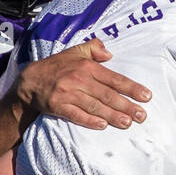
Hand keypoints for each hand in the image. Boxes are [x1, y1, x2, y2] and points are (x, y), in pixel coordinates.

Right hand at [15, 39, 151, 130]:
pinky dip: (89, 120)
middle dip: (126, 105)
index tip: (146, 96)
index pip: (114, 78)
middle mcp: (79, 79)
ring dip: (112, 115)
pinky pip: (76, 115)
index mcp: (86, 66)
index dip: (131, 88)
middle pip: (107, 94)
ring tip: (127, 123)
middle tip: (141, 116)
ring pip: (94, 106)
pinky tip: (102, 126)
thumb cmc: (56, 67)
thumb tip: (110, 54)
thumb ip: (93, 48)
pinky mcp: (58, 106)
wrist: (29, 81)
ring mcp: (68, 94)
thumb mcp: (74, 51)